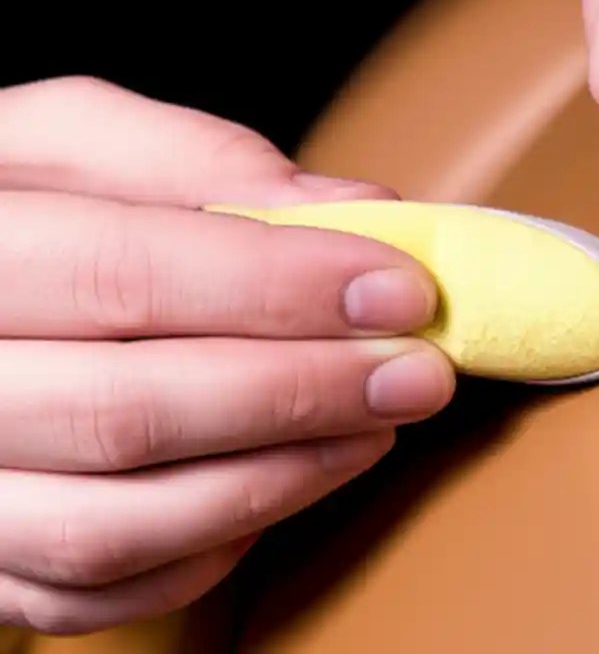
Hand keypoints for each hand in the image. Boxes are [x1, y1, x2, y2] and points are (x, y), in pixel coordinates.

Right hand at [0, 77, 454, 633]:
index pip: (116, 273)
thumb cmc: (18, 206)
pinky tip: (288, 481)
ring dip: (275, 480)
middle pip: (122, 412)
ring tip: (375, 427)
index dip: (273, 286)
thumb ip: (201, 162)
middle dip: (299, 392)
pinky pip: (94, 594)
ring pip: (110, 527)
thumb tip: (359, 210)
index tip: (401, 289)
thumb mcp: (71, 145)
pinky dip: (210, 548)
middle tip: (418, 370)